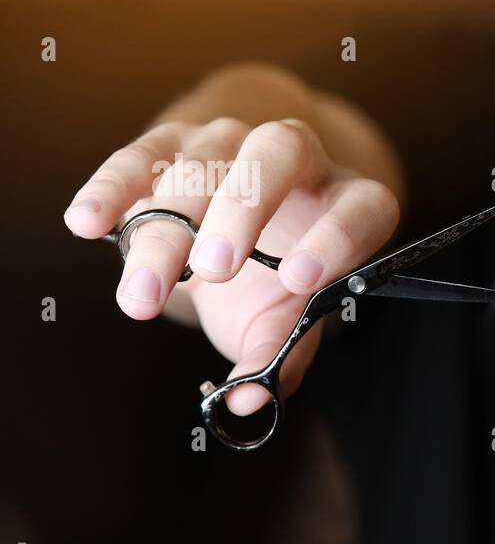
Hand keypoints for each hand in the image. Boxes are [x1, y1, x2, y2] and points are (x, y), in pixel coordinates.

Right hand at [63, 118, 399, 414]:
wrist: (242, 226)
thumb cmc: (274, 276)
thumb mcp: (284, 314)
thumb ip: (277, 353)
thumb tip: (249, 403)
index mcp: (347, 199)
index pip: (359, 207)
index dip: (336, 238)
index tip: (300, 279)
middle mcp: (297, 158)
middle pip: (278, 153)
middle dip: (243, 210)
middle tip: (214, 268)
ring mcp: (233, 141)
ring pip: (202, 161)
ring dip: (166, 227)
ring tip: (142, 290)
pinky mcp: (173, 140)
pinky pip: (142, 154)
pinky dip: (112, 189)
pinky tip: (87, 224)